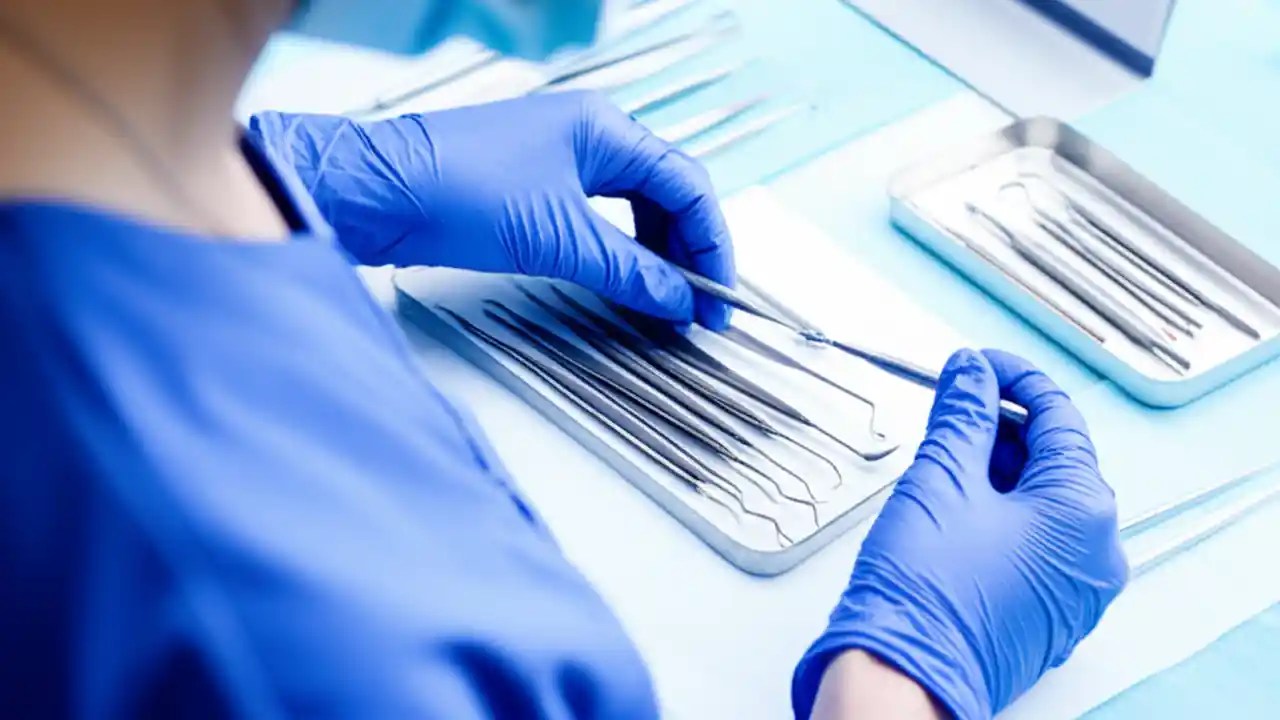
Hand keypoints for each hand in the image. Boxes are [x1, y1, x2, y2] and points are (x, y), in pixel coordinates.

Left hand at [260, 92, 733, 328]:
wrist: (372, 192)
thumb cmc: (453, 190)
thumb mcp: (557, 238)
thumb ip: (628, 271)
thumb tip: (678, 300)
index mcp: (605, 129)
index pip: (688, 185)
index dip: (711, 246)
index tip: (718, 299)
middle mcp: (589, 138)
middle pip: (666, 197)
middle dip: (688, 253)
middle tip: (698, 309)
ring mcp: (559, 163)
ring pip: (632, 211)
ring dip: (655, 257)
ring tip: (666, 305)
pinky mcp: (531, 192)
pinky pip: (597, 223)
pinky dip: (618, 256)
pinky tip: (624, 285)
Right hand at [793, 349, 1127, 719]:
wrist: (904, 678)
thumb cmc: (925, 594)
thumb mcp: (940, 478)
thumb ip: (963, 414)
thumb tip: (972, 375)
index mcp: (1084, 511)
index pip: (1058, 417)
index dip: (1012, 378)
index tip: (977, 365)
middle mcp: (1095, 552)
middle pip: (1054, 459)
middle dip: (1000, 425)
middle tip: (951, 405)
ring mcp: (1074, 589)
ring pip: (1042, 502)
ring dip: (995, 468)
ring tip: (942, 455)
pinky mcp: (1047, 611)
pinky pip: (1034, 542)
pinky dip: (999, 511)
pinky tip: (953, 500)